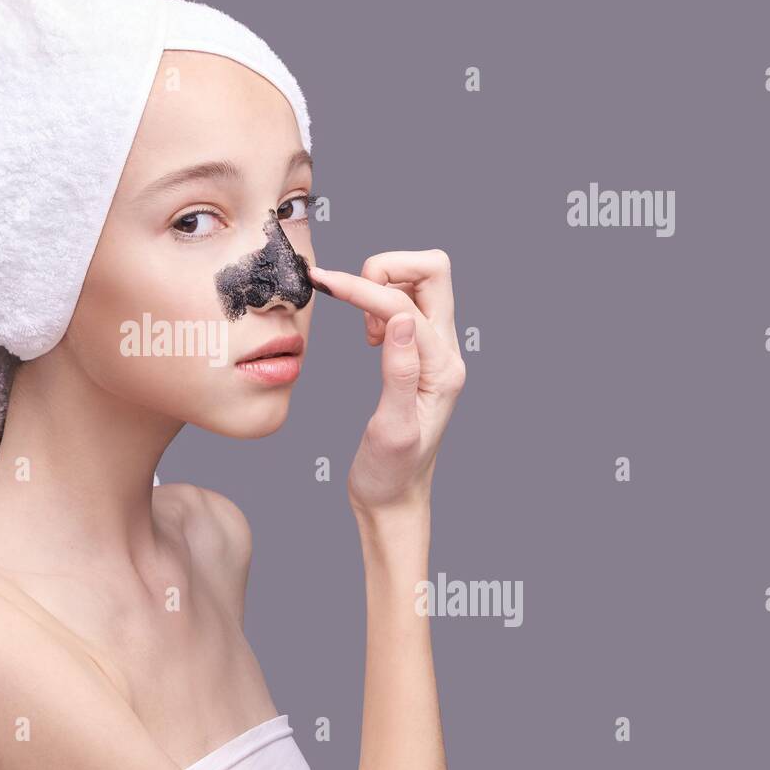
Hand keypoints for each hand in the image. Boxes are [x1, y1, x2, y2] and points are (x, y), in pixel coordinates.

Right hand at [309, 250, 465, 515]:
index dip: (361, 289)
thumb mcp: (391, 430)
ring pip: (420, 282)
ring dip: (383, 287)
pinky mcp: (419, 354)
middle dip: (386, 270)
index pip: (403, 306)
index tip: (323, 282)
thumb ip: (399, 373)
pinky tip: (369, 339)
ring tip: (365, 334)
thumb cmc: (390, 474)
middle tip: (354, 305)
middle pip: (433, 271)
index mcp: (442, 369)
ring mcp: (435, 351)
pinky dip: (380, 303)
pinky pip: (407, 303)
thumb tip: (399, 318)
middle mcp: (446, 352)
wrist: (394, 499)